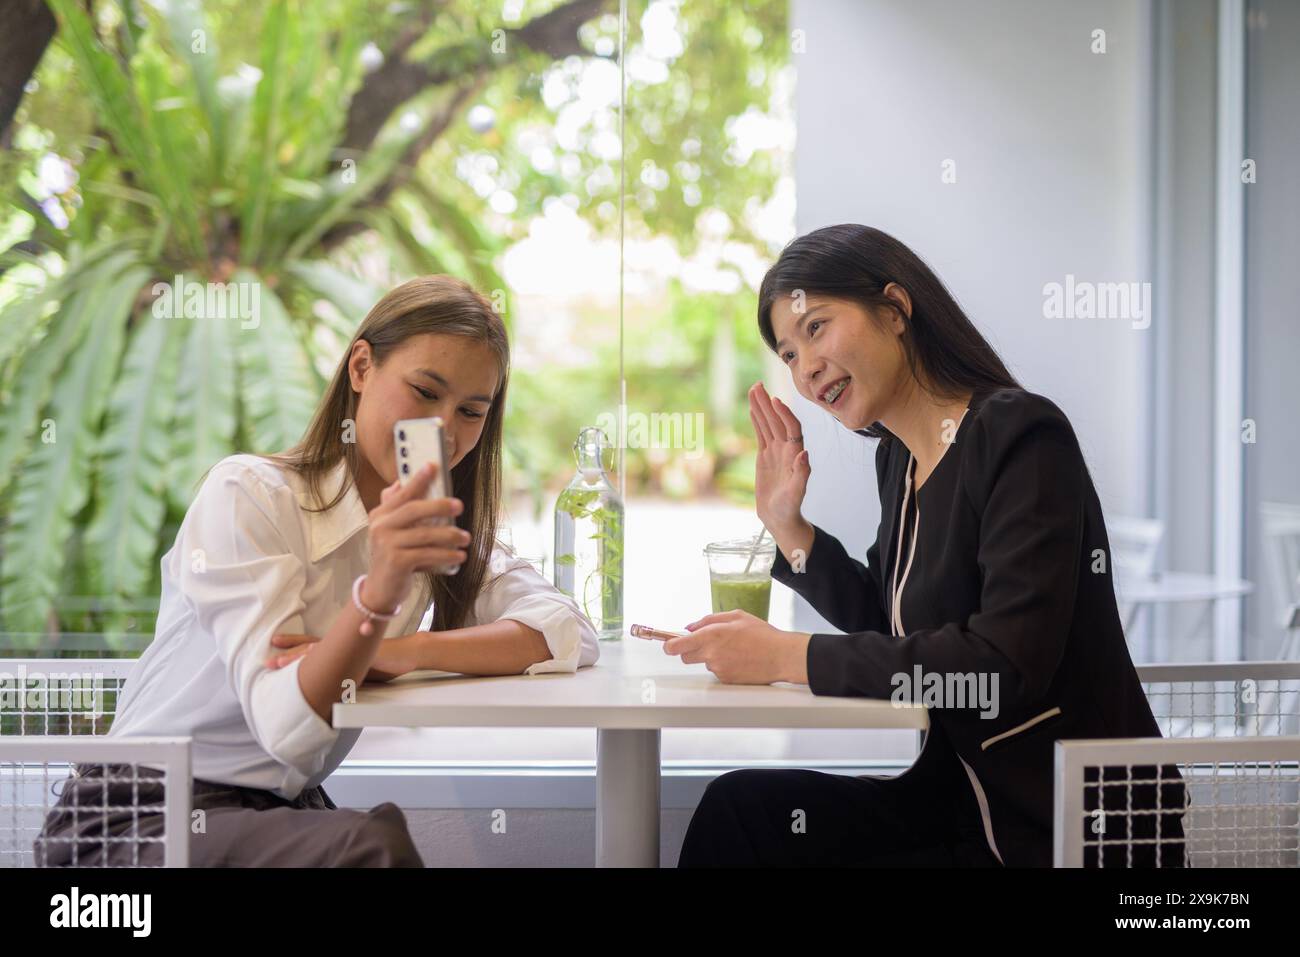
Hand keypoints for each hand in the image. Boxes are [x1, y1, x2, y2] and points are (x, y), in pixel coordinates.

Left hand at [267, 632, 419, 679]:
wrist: (409, 653)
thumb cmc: (389, 660)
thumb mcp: (364, 665)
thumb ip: (349, 670)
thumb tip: (336, 682)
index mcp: (342, 648)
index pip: (314, 645)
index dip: (294, 645)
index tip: (275, 644)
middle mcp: (342, 647)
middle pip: (310, 648)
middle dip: (288, 654)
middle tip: (268, 661)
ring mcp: (349, 652)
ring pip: (318, 653)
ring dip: (297, 659)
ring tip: (278, 664)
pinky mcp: (358, 658)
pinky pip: (337, 662)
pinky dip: (322, 663)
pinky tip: (309, 666)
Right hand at [366, 461, 469, 609]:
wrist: (380, 590)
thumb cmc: (392, 556)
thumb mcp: (390, 531)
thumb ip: (395, 508)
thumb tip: (398, 483)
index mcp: (380, 515)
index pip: (401, 493)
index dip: (417, 479)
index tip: (433, 467)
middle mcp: (380, 527)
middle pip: (413, 510)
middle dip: (439, 506)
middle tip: (459, 505)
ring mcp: (386, 545)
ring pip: (425, 534)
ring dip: (450, 535)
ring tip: (465, 538)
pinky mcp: (396, 562)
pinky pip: (427, 554)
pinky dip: (446, 555)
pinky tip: (459, 556)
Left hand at [661, 609, 810, 684]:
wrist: (781, 656)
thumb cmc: (762, 634)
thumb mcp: (736, 616)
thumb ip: (709, 620)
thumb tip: (691, 627)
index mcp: (712, 635)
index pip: (678, 645)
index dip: (669, 646)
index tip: (667, 645)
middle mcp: (712, 653)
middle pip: (686, 657)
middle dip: (690, 650)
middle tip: (707, 643)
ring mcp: (718, 668)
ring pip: (704, 663)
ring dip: (711, 656)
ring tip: (734, 649)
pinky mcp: (726, 679)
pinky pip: (717, 671)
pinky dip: (724, 665)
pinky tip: (739, 659)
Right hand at [748, 382, 810, 538]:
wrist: (780, 517)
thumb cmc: (790, 507)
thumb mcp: (796, 493)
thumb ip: (802, 474)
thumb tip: (804, 454)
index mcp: (796, 455)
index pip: (792, 428)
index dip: (784, 414)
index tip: (775, 401)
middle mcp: (787, 449)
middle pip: (777, 421)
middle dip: (767, 403)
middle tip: (758, 386)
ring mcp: (776, 451)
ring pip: (768, 424)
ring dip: (761, 407)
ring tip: (753, 389)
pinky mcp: (766, 456)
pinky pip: (761, 433)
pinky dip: (756, 420)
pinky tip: (751, 408)